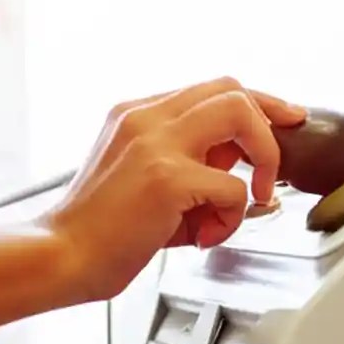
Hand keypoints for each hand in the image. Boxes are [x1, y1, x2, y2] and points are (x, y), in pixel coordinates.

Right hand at [41, 77, 305, 302]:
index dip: (257, 103)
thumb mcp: (144, 178)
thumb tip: (239, 164)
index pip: (211, 89)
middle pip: (231, 88)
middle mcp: (144, 117)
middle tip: (276, 166)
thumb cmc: (98, 230)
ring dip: (262, 159)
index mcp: (134, 114)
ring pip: (241, 114)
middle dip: (270, 122)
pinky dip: (231, 218)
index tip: (283, 118)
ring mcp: (156, 143)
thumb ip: (189, 161)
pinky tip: (203, 236)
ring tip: (247, 200)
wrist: (60, 256)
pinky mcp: (167, 178)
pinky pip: (234, 187)